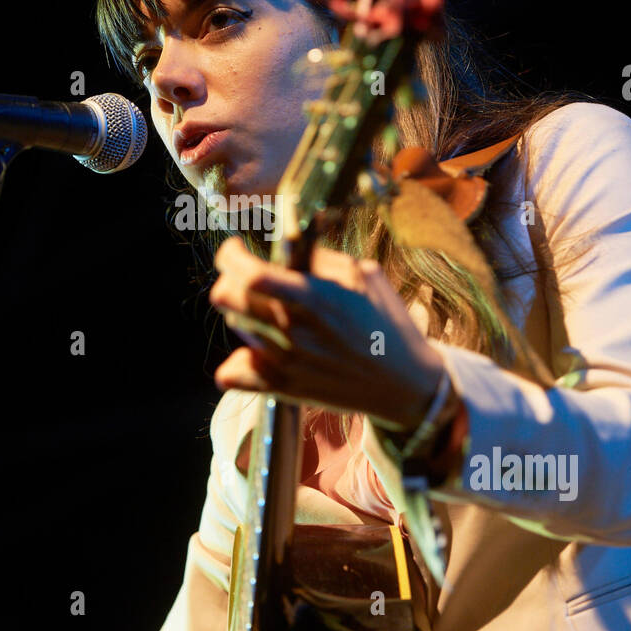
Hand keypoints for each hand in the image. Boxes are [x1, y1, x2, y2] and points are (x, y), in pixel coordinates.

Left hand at [208, 236, 444, 432]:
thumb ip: (319, 257)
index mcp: (313, 298)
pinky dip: (237, 360)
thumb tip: (287, 242)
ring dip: (243, 312)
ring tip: (269, 310)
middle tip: (249, 278)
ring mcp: (283, 362)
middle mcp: (292, 331)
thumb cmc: (387, 323)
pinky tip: (258, 349)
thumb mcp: (363, 275)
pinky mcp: (281, 388)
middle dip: (231, 279)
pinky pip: (230, 374)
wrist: (405, 384)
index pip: (249, 274)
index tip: (236, 248)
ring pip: (233, 325)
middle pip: (225, 297)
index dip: (231, 255)